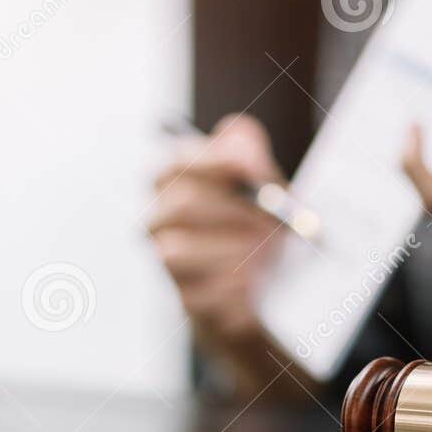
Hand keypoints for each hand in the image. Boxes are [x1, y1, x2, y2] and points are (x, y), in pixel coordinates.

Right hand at [149, 115, 291, 391]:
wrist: (266, 290)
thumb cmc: (256, 225)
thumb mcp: (261, 183)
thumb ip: (247, 152)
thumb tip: (234, 131)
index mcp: (173, 181)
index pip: (177, 162)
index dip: (216, 161)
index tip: (256, 168)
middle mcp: (158, 219)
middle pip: (181, 203)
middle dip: (234, 208)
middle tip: (273, 217)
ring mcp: (166, 262)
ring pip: (178, 251)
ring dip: (231, 247)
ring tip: (267, 249)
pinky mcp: (185, 300)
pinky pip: (198, 292)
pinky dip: (233, 284)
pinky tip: (255, 279)